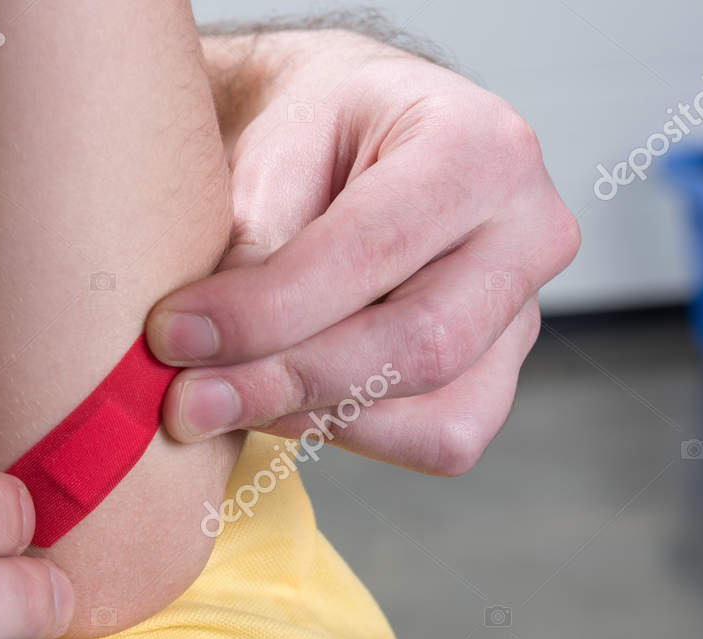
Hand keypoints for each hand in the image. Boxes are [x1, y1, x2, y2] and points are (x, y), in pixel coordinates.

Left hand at [150, 30, 579, 473]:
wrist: (351, 142)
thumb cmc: (313, 133)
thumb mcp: (272, 150)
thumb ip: (254, 243)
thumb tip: (204, 350)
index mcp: (483, 147)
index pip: (372, 250)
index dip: (265, 310)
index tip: (173, 336)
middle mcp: (529, 233)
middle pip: (420, 346)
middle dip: (288, 382)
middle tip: (185, 401)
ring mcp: (524, 316)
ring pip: (434, 417)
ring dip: (311, 419)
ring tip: (221, 395)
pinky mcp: (498, 378)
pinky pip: (435, 441)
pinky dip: (347, 434)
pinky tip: (281, 401)